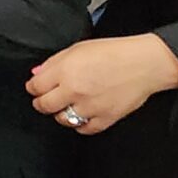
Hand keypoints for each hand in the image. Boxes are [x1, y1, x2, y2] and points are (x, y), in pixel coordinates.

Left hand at [28, 34, 177, 134]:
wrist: (144, 64)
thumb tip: (36, 74)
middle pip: (44, 106)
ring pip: (62, 120)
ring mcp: (89, 107)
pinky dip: (80, 124)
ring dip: (61, 113)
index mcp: (66, 71)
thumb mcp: (78, 48)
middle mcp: (75, 91)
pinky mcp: (105, 119)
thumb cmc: (114, 52)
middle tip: (45, 99)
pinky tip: (82, 114)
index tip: (36, 87)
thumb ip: (54, 62)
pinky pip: (84, 129)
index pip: (36, 87)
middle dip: (41, 102)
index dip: (34, 87)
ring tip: (66, 105)